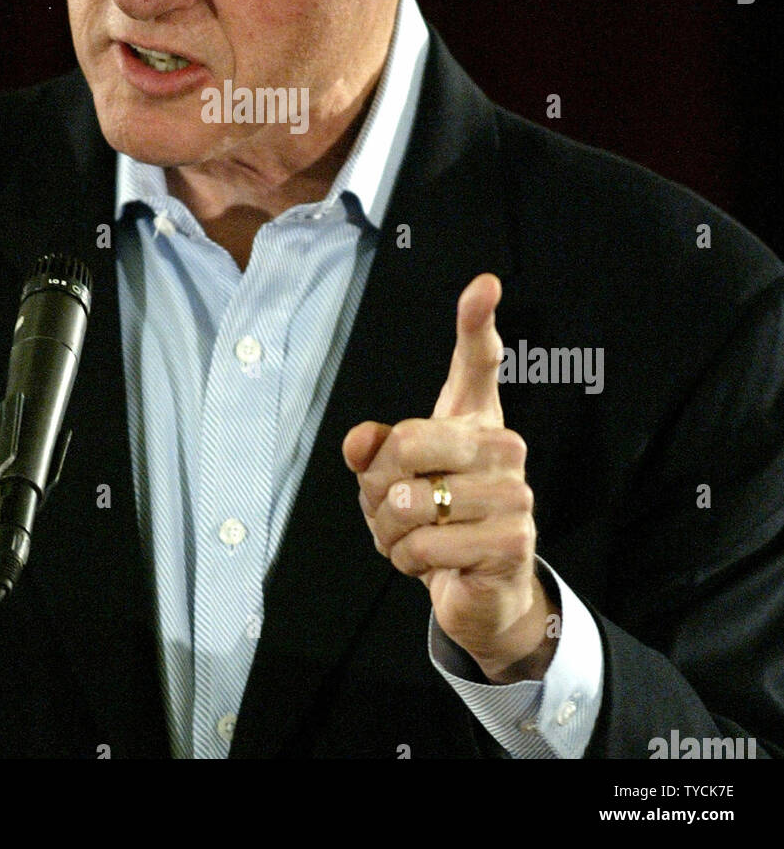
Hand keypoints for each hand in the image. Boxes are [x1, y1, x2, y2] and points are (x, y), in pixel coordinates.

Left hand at [342, 273, 559, 681]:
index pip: (477, 361)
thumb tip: (359, 443)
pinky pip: (425, 544)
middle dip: (376, 483)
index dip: (477, 320)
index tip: (484, 283)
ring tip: (409, 538)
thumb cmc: (433, 520)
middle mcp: (503, 445)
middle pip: (409, 440)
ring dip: (388, 530)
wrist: (477, 591)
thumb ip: (372, 452)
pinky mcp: (514, 540)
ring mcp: (515, 491)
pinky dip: (406, 561)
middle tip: (386, 506)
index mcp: (474, 418)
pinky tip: (428, 564)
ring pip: (410, 500)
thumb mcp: (390, 480)